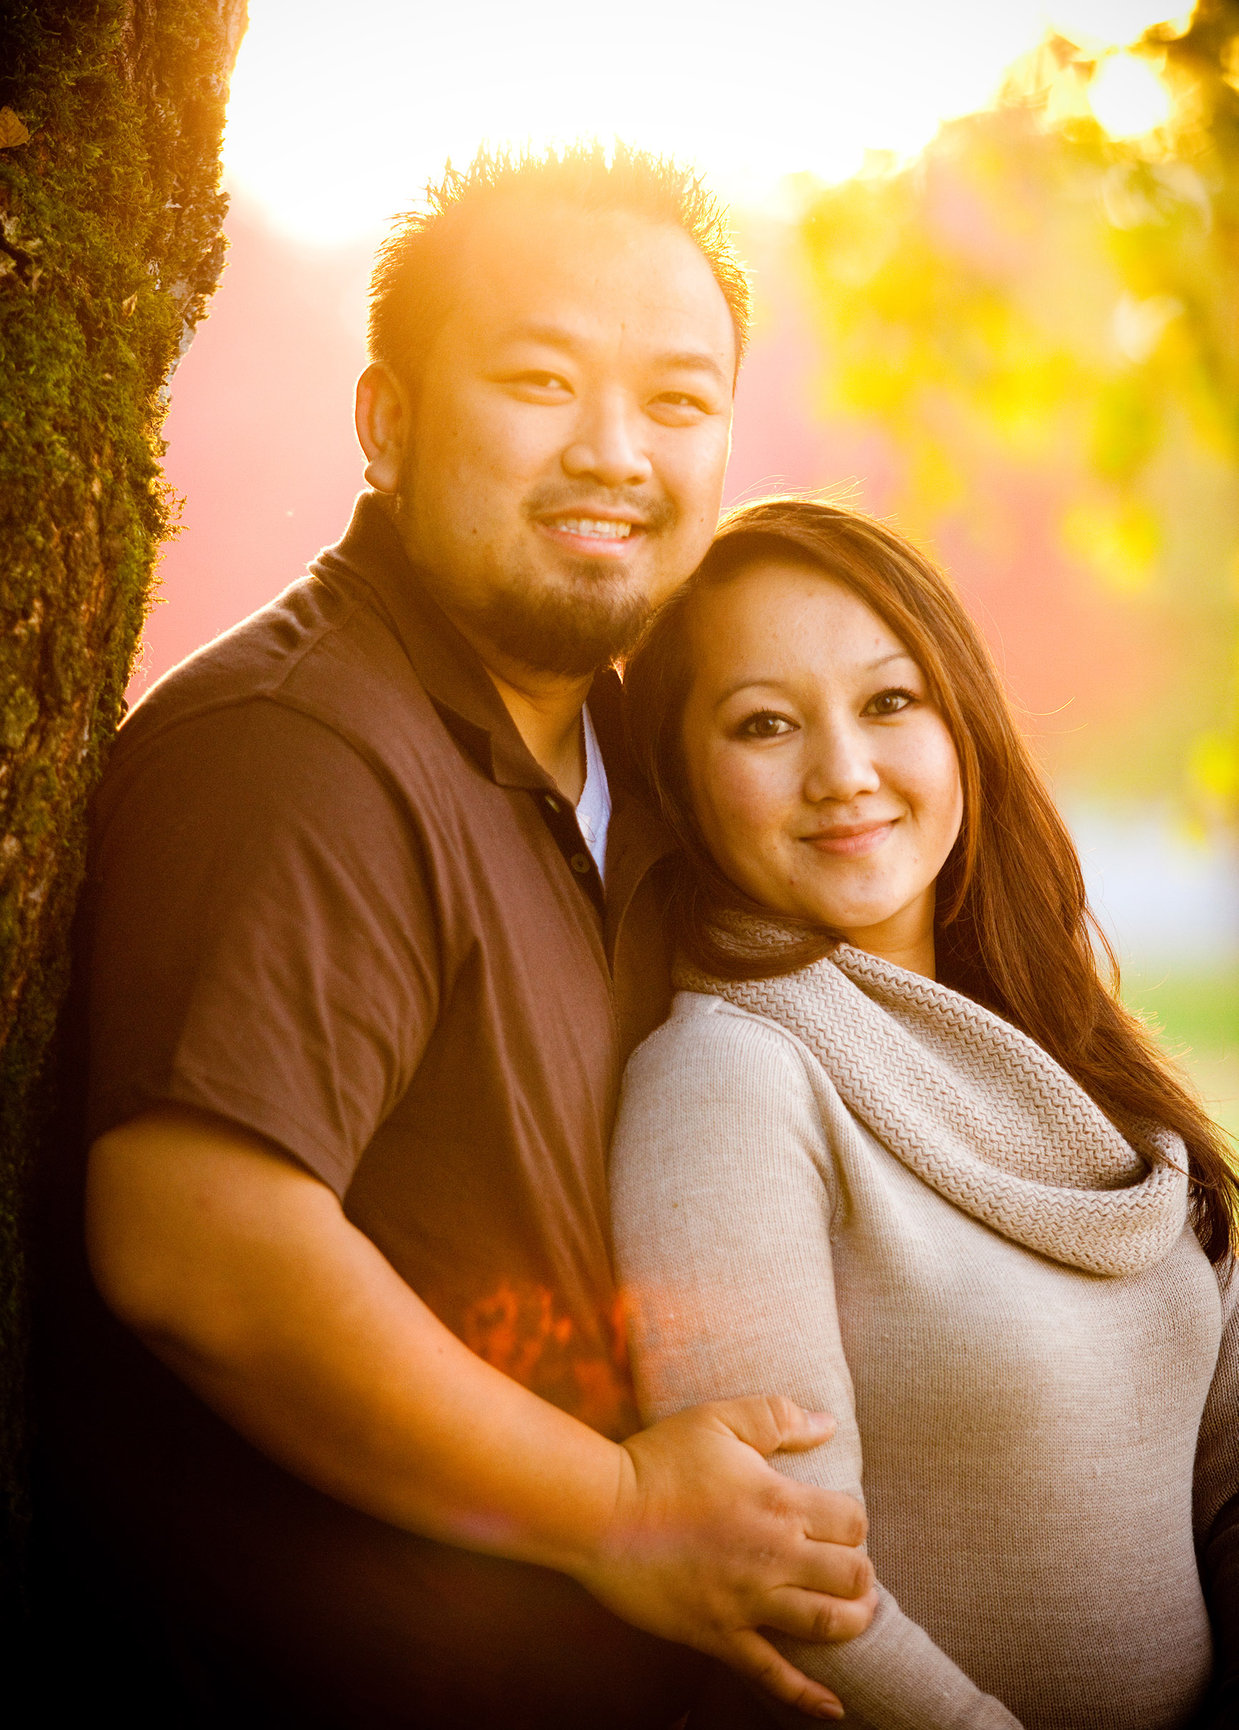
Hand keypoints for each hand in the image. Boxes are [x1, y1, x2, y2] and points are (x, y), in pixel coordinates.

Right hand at [573, 1395, 875, 1720]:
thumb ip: (777, 1417)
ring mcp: (748, 1601)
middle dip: (861, 1576)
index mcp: (779, 1502)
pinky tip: (834, 1708)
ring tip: (857, 1616)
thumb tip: (827, 1423)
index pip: (852, 1523)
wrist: (601, 1512)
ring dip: (852, 1623)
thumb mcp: (719, 1420)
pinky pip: (773, 1675)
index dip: (854, 1524)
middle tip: (853, 1573)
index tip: (838, 1524)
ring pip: (826, 1625)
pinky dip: (808, 1696)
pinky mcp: (720, 1635)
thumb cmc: (658, 1460)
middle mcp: (774, 1555)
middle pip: (852, 1577)